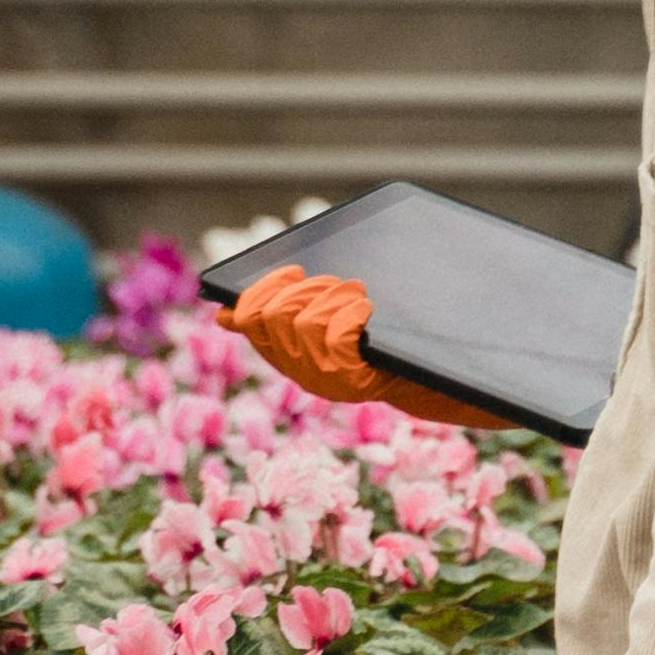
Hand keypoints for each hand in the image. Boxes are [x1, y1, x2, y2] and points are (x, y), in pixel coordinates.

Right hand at [221, 264, 500, 433]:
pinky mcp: (350, 382)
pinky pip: (335, 335)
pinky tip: (367, 311)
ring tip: (356, 294)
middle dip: (302, 289)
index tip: (291, 271)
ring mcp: (324, 380)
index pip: (250, 321)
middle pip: (275, 316)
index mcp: (289, 358)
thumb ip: (285, 317)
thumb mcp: (329, 328)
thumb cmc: (380, 341)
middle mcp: (300, 373)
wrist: (429, 378)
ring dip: (332, 297)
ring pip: (304, 322)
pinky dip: (350, 313)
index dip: (263, 290)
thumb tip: (225, 315)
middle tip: (331, 280)